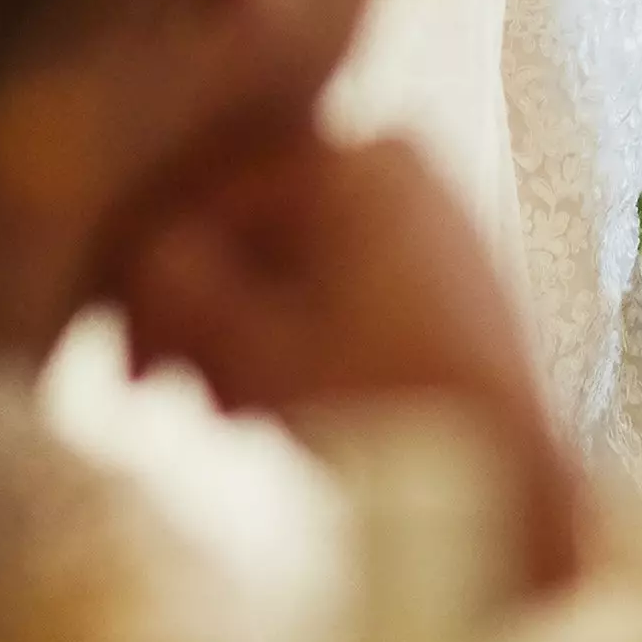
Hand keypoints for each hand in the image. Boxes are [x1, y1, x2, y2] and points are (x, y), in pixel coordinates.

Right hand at [114, 131, 580, 590]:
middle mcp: (403, 170)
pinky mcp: (451, 283)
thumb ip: (168, 281)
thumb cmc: (380, 404)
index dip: (152, 279)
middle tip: (166, 386)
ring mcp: (434, 223)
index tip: (130, 359)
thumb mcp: (243, 344)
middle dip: (199, 310)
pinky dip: (301, 341)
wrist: (510, 481)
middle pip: (253, 231)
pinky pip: (343, 294)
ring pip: (293, 268)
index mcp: (357, 159)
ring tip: (234, 408)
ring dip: (243, 333)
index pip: (211, 198)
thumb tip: (142, 253)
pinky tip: (282, 407)